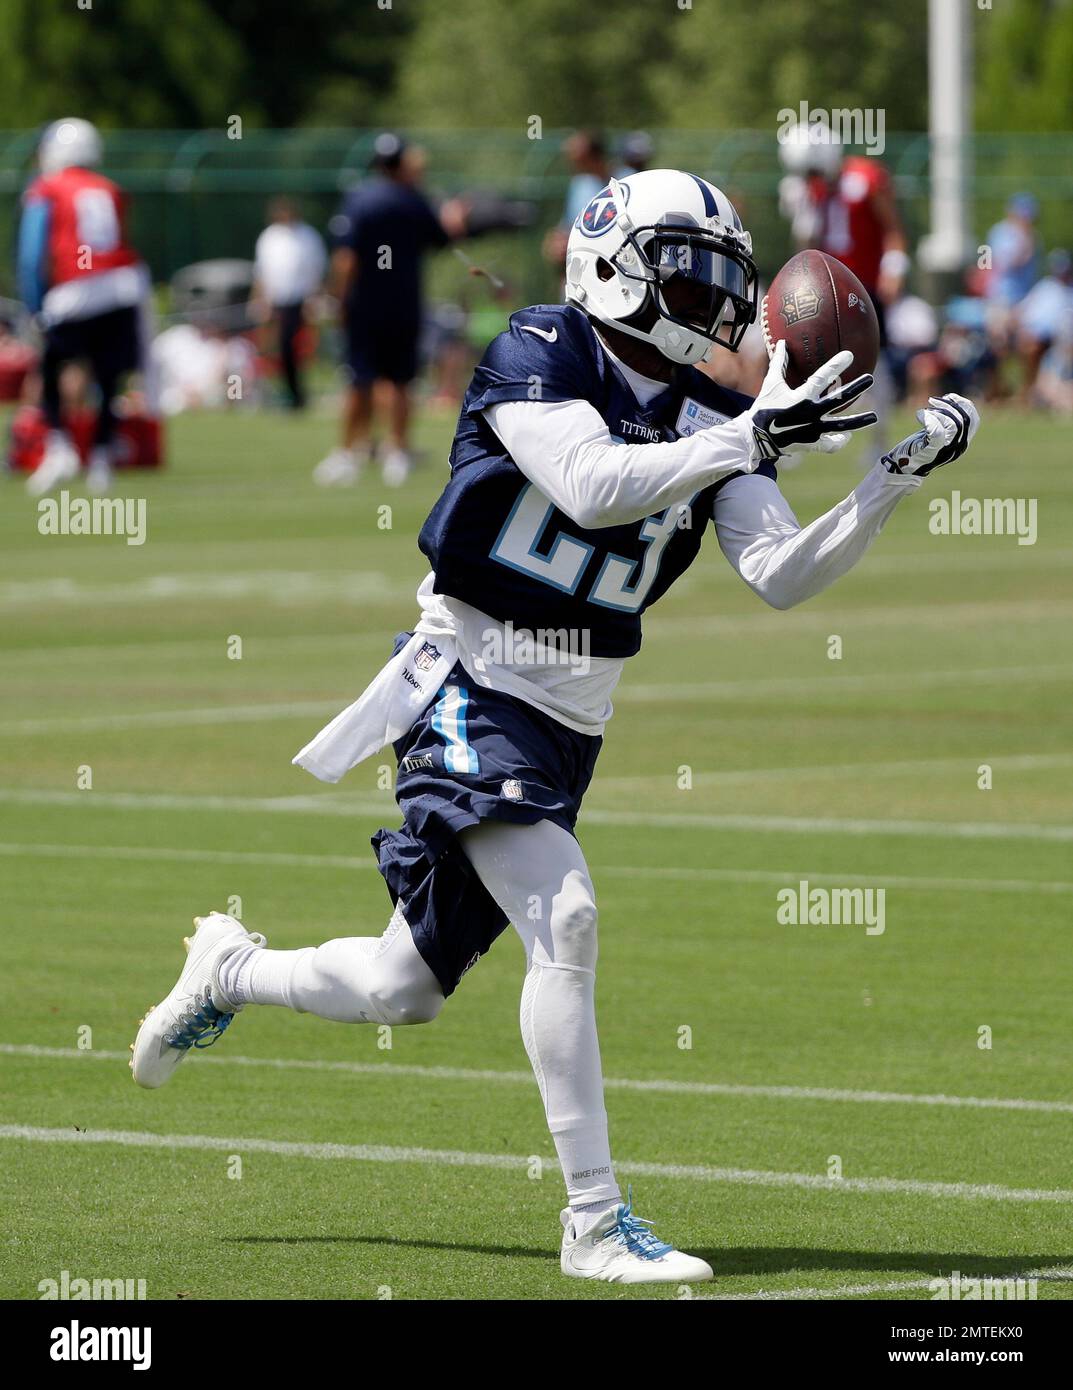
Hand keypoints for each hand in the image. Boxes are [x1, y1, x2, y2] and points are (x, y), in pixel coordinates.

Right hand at [746, 340, 875, 463]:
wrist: (755, 437)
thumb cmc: (763, 408)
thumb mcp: (771, 384)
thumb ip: (779, 363)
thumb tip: (784, 343)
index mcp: (801, 397)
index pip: (823, 377)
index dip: (837, 365)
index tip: (850, 355)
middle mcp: (811, 412)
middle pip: (839, 399)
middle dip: (856, 388)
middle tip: (870, 379)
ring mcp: (813, 429)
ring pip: (841, 425)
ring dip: (859, 421)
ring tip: (874, 417)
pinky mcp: (811, 443)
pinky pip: (830, 444)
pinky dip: (839, 441)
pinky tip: (846, 437)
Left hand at [883, 394, 979, 475]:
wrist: (902, 467)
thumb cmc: (917, 448)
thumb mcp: (936, 434)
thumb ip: (945, 422)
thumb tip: (950, 400)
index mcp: (962, 443)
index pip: (974, 420)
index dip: (964, 404)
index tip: (949, 397)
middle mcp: (958, 448)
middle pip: (964, 420)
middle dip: (949, 405)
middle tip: (932, 401)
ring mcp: (946, 451)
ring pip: (954, 425)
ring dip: (940, 412)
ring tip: (926, 410)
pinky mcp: (932, 452)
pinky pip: (937, 431)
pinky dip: (929, 419)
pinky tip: (919, 415)